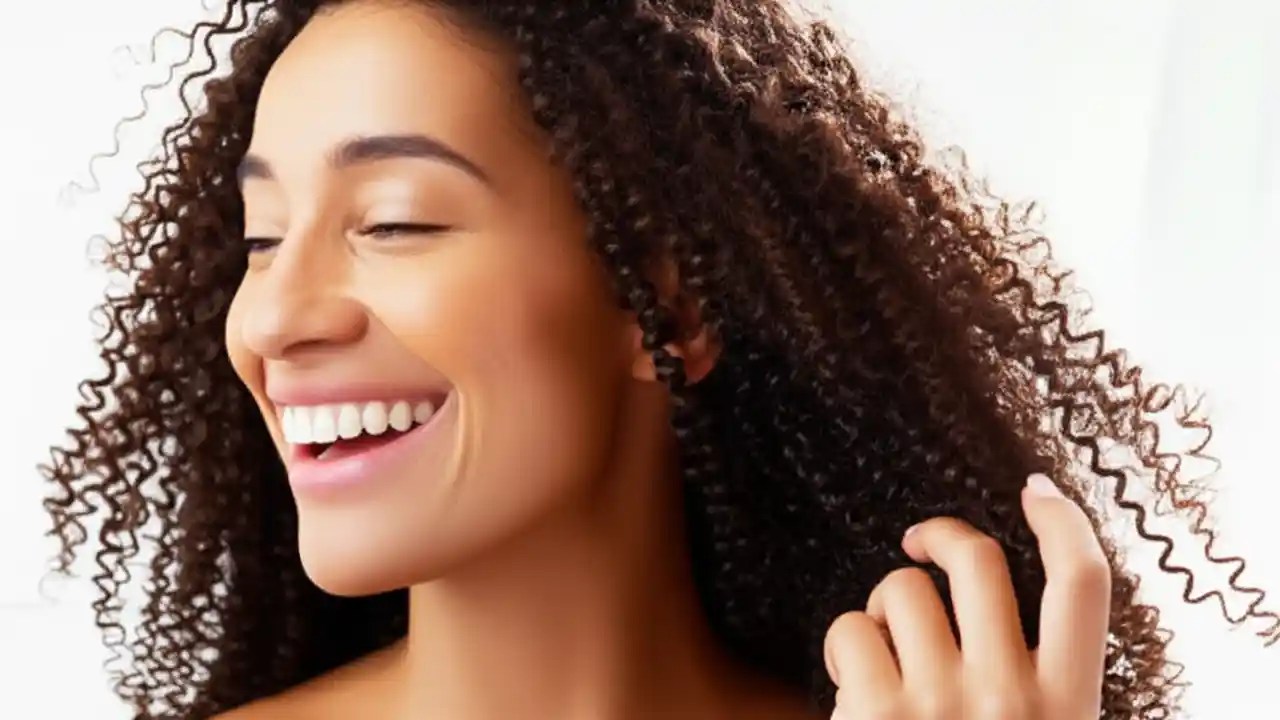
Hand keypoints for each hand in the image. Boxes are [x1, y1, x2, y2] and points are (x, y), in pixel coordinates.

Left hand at [823, 473, 1110, 718]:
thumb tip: (1005, 612)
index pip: (1083, 584)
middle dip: (941, 536)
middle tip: (918, 545)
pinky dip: (844, 649)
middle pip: (977, 560)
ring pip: (902, 590)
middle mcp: (1009, 696)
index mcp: (1067, 706)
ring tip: (882, 652)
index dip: (1062, 521)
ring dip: (882, 609)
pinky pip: (849, 630)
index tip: (1036, 491)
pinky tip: (851, 686)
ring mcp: (941, 701)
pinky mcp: (877, 710)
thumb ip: (1037, 683)